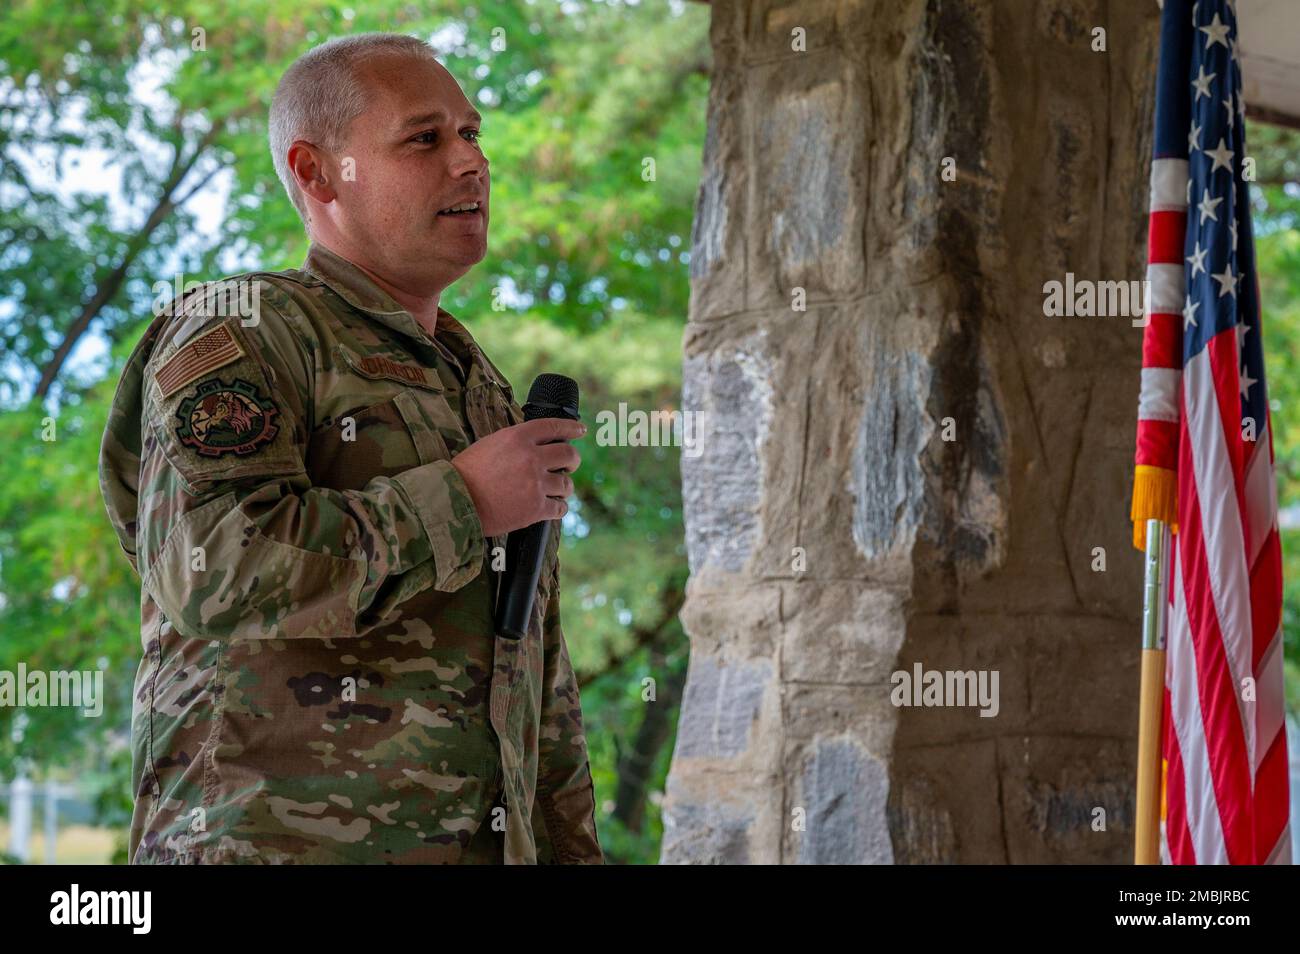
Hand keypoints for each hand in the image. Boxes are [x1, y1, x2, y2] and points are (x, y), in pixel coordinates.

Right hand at [449, 417, 583, 536]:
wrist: (454, 501)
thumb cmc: (466, 473)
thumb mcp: (490, 444)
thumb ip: (515, 442)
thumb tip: (536, 445)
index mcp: (518, 437)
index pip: (554, 426)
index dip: (572, 427)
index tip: (581, 430)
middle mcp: (531, 458)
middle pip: (569, 454)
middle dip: (572, 460)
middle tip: (569, 466)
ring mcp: (535, 484)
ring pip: (567, 484)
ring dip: (564, 487)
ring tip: (557, 490)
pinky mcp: (536, 508)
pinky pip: (560, 507)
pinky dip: (559, 508)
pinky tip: (554, 508)